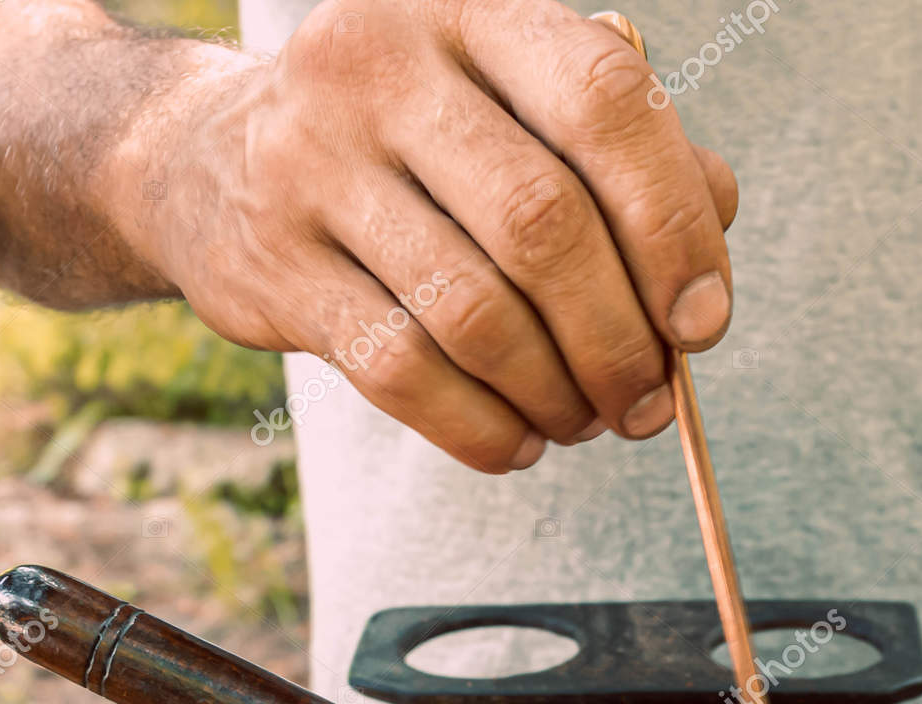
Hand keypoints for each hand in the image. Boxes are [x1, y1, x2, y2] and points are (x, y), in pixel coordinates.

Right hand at [116, 0, 736, 471]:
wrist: (209, 158)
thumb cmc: (413, 146)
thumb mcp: (515, 112)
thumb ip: (625, 159)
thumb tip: (712, 237)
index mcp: (471, 9)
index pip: (605, 102)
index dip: (673, 225)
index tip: (703, 323)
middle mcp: (382, 67)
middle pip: (544, 226)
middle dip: (619, 341)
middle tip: (647, 403)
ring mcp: (312, 163)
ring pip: (474, 315)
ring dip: (554, 396)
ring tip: (584, 422)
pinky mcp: (273, 266)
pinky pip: (403, 373)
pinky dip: (482, 430)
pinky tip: (518, 441)